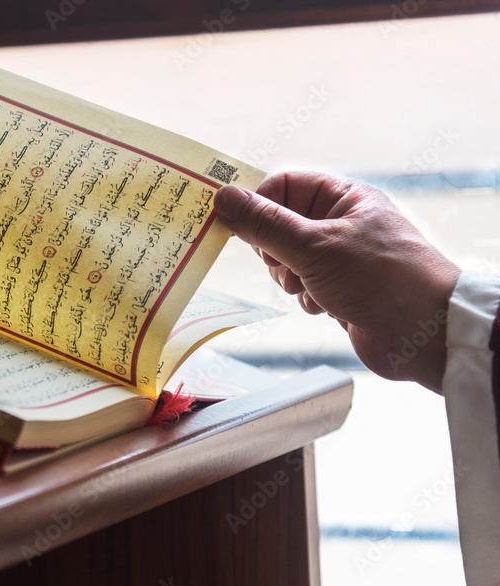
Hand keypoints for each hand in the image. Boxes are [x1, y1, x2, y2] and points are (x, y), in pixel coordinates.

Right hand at [213, 171, 460, 392]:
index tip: (240, 227)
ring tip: (310, 286)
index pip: (283, 186)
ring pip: (287, 259)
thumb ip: (265, 224)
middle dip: (274, 250)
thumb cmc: (384, 279)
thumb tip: (225, 199)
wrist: (424, 334)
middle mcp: (342, 223)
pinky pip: (302, 286)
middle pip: (279, 225)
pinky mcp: (340, 288)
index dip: (258, 205)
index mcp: (343, 198)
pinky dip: (306, 297)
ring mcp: (341, 257)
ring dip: (290, 277)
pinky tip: (326, 304)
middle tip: (287, 263)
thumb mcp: (314, 246)